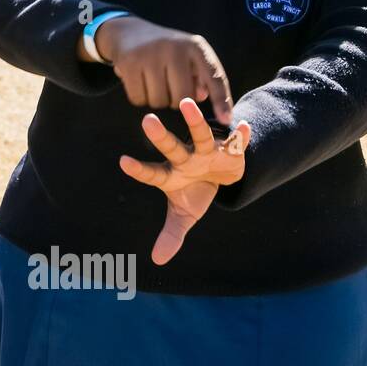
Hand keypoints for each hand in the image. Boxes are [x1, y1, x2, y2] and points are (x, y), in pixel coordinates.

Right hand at [96, 15, 233, 124]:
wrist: (128, 31)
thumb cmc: (165, 50)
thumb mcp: (188, 57)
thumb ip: (200, 77)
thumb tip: (201, 97)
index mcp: (195, 47)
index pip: (214, 77)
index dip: (221, 100)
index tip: (226, 120)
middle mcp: (174, 48)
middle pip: (183, 97)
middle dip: (177, 102)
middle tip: (169, 91)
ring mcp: (150, 55)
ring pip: (159, 101)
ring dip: (157, 100)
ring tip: (153, 84)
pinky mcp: (129, 63)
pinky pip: (138, 98)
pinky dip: (139, 98)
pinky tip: (139, 84)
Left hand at [119, 98, 250, 264]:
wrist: (222, 175)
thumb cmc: (195, 191)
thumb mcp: (185, 215)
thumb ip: (171, 235)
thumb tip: (157, 260)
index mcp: (171, 175)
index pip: (152, 173)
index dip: (139, 169)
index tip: (123, 162)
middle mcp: (186, 159)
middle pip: (172, 147)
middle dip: (160, 136)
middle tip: (146, 120)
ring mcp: (207, 151)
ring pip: (199, 135)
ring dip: (194, 121)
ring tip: (187, 104)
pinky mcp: (230, 149)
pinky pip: (235, 141)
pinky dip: (240, 136)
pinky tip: (243, 127)